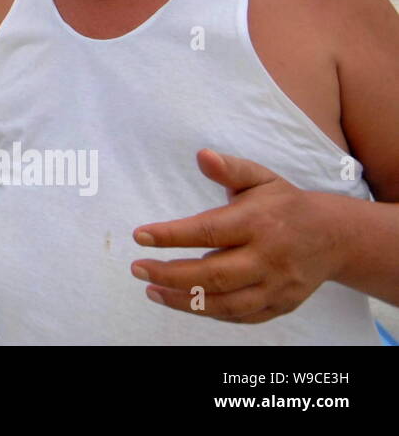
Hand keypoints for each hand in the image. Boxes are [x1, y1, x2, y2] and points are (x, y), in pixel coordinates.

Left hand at [130, 148, 343, 322]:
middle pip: (213, 274)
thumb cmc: (285, 204)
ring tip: (152, 290)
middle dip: (170, 274)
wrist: (334, 237)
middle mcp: (268, 258)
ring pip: (225, 303)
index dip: (172, 235)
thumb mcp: (261, 178)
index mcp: (258, 223)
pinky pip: (240, 317)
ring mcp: (276, 287)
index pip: (208, 231)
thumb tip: (202, 155)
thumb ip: (230, 169)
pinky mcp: (280, 306)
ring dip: (184, 301)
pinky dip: (209, 313)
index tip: (140, 235)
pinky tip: (183, 301)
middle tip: (138, 269)